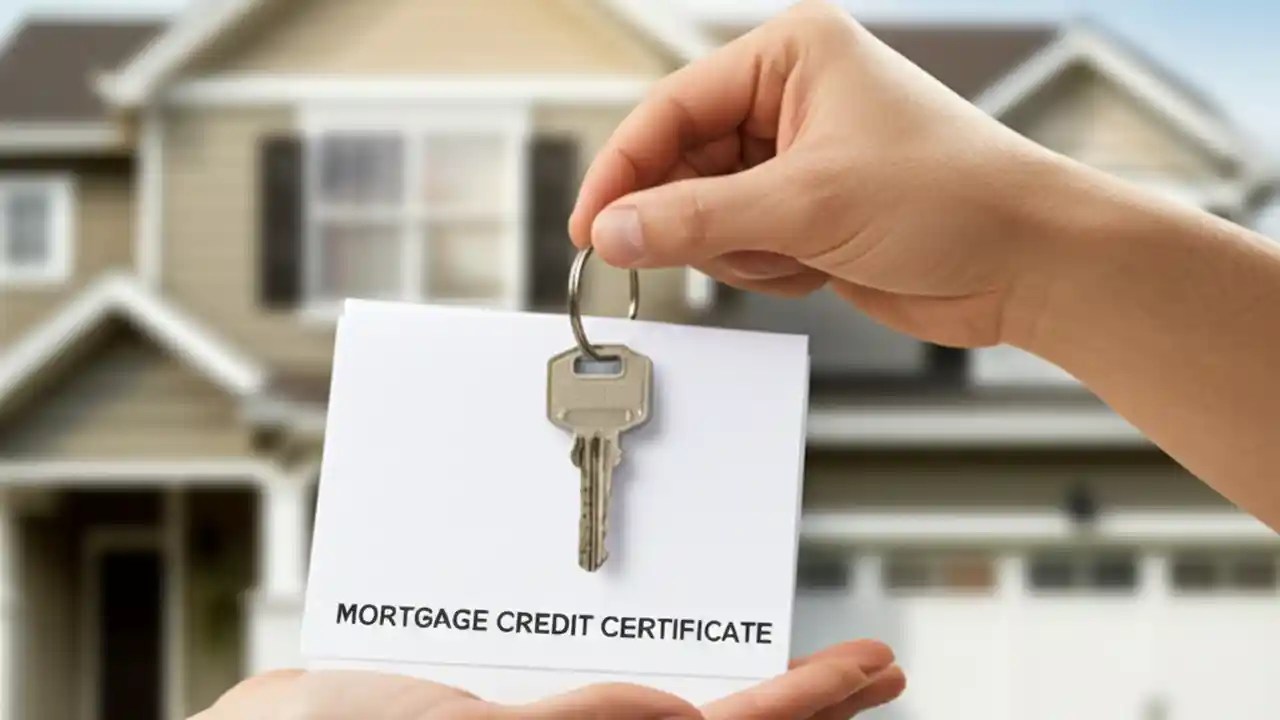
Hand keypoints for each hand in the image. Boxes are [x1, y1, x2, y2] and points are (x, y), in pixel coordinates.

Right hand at [190, 640, 902, 718]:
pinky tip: (649, 605)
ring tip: (781, 634)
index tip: (873, 666)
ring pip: (660, 683)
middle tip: (869, 660)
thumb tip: (680, 719)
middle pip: (715, 717)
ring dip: (726, 657)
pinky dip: (629, 625)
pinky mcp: (498, 689)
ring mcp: (538, 718)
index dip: (807, 705)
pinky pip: (582, 654)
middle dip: (799, 694)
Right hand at [570, 0, 1069, 347]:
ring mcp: (799, 159)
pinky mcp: (810, 212)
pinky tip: (817, 266)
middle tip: (663, 257)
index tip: (590, 224)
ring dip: (739, 249)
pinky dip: (765, 267)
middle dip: (688, 217)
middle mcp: (790, 99)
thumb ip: (697, 220)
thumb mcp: (807, 204)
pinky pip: (743, 246)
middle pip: (684, 163)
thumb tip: (614, 230)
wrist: (1028, 263)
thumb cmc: (953, 196)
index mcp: (791, 55)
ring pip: (708, 212)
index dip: (623, 170)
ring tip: (796, 252)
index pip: (672, 109)